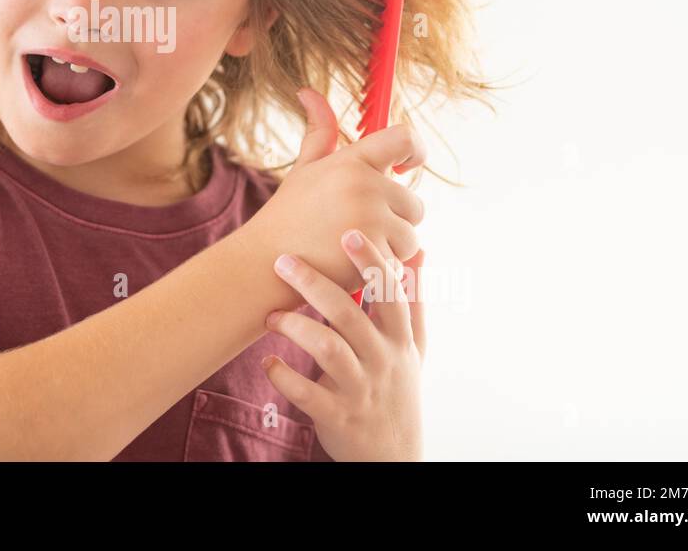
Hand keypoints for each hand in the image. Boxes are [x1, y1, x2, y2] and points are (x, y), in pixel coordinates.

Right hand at [250, 86, 426, 295]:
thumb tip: (308, 92)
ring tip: (352, 249)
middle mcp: (364, 186)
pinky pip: (399, 264)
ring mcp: (370, 221)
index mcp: (350, 162)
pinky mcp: (371, 255)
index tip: (406, 168)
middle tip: (356, 229)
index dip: (416, 152)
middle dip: (394, 220)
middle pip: (414, 203)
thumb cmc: (286, 215)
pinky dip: (380, 270)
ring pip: (410, 237)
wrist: (263, 263)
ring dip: (390, 248)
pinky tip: (350, 268)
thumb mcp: (303, 169)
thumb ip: (318, 132)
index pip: (405, 138)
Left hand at [262, 229, 426, 460]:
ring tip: (270, 316)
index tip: (348, 232)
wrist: (393, 455)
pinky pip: (306, 394)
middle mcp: (382, 361)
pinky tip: (268, 362)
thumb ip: (413, 300)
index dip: (372, 263)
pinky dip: (283, 376)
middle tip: (283, 262)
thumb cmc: (397, 388)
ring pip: (329, 350)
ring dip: (295, 327)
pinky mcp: (336, 416)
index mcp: (399, 340)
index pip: (390, 294)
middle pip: (349, 315)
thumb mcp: (414, 347)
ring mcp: (360, 389)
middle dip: (315, 284)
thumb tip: (419, 251)